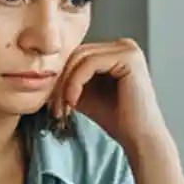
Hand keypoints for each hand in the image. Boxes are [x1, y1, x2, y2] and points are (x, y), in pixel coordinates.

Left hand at [51, 38, 169, 150]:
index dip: (61, 77)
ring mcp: (127, 49)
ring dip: (66, 83)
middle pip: (78, 54)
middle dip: (61, 80)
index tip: (52, 104)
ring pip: (81, 58)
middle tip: (55, 107)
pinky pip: (90, 64)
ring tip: (63, 107)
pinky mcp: (128, 57)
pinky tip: (73, 101)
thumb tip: (44, 73)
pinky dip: (75, 83)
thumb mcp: (85, 93)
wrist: (139, 137)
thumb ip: (70, 79)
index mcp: (115, 51)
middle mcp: (124, 45)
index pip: (78, 55)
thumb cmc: (116, 119)